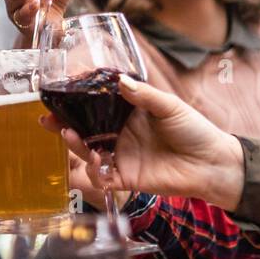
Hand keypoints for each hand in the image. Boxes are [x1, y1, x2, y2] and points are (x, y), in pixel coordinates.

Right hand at [42, 75, 244, 208]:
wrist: (212, 164)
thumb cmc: (195, 130)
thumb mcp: (170, 106)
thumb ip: (143, 96)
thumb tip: (119, 80)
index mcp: (128, 113)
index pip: (96, 104)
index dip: (77, 99)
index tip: (61, 89)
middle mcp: (119, 134)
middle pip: (84, 129)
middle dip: (63, 123)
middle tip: (47, 117)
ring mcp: (121, 156)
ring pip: (88, 152)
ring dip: (75, 144)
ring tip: (67, 134)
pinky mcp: (126, 178)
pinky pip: (102, 177)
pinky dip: (93, 171)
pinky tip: (93, 159)